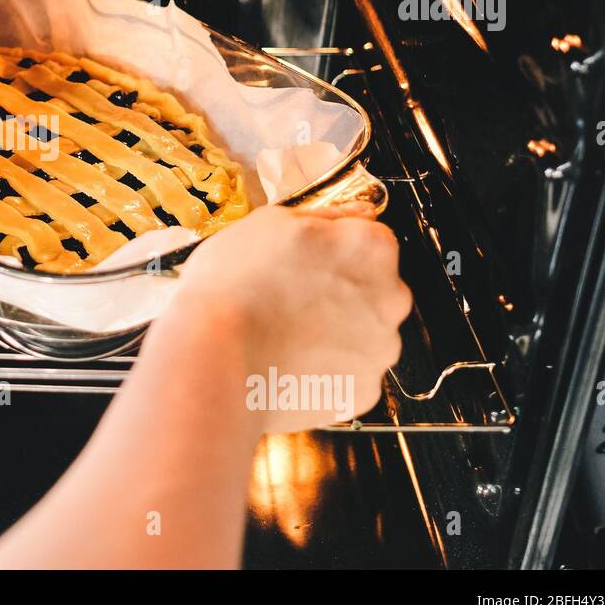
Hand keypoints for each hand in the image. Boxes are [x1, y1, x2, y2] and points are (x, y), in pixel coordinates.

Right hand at [144, 203, 410, 434]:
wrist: (214, 359)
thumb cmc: (234, 287)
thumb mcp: (269, 223)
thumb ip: (325, 215)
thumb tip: (357, 211)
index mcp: (371, 248)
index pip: (367, 238)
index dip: (331, 249)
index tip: (304, 260)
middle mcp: (390, 299)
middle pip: (372, 288)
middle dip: (339, 292)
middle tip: (288, 297)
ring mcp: (379, 351)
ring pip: (361, 334)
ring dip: (333, 332)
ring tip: (282, 334)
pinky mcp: (360, 392)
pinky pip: (347, 376)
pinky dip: (325, 371)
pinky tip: (289, 363)